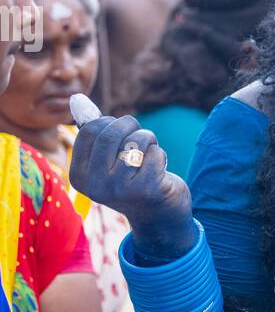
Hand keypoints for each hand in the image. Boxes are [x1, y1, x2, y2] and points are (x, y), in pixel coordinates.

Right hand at [70, 112, 195, 258]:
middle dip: (130, 125)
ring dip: (148, 139)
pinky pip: (155, 154)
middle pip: (111, 133)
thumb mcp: (107, 157)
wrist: (157, 213)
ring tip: (148, 152)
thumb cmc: (130, 177)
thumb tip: (76, 98)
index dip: (108, 122)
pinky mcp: (147, 190)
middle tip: (139, 133)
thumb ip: (92, 130)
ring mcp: (121, 189)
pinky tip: (158, 170)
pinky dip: (160, 155)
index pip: (89, 131)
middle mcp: (96, 186)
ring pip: (137, 141)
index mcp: (79, 177)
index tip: (119, 129)